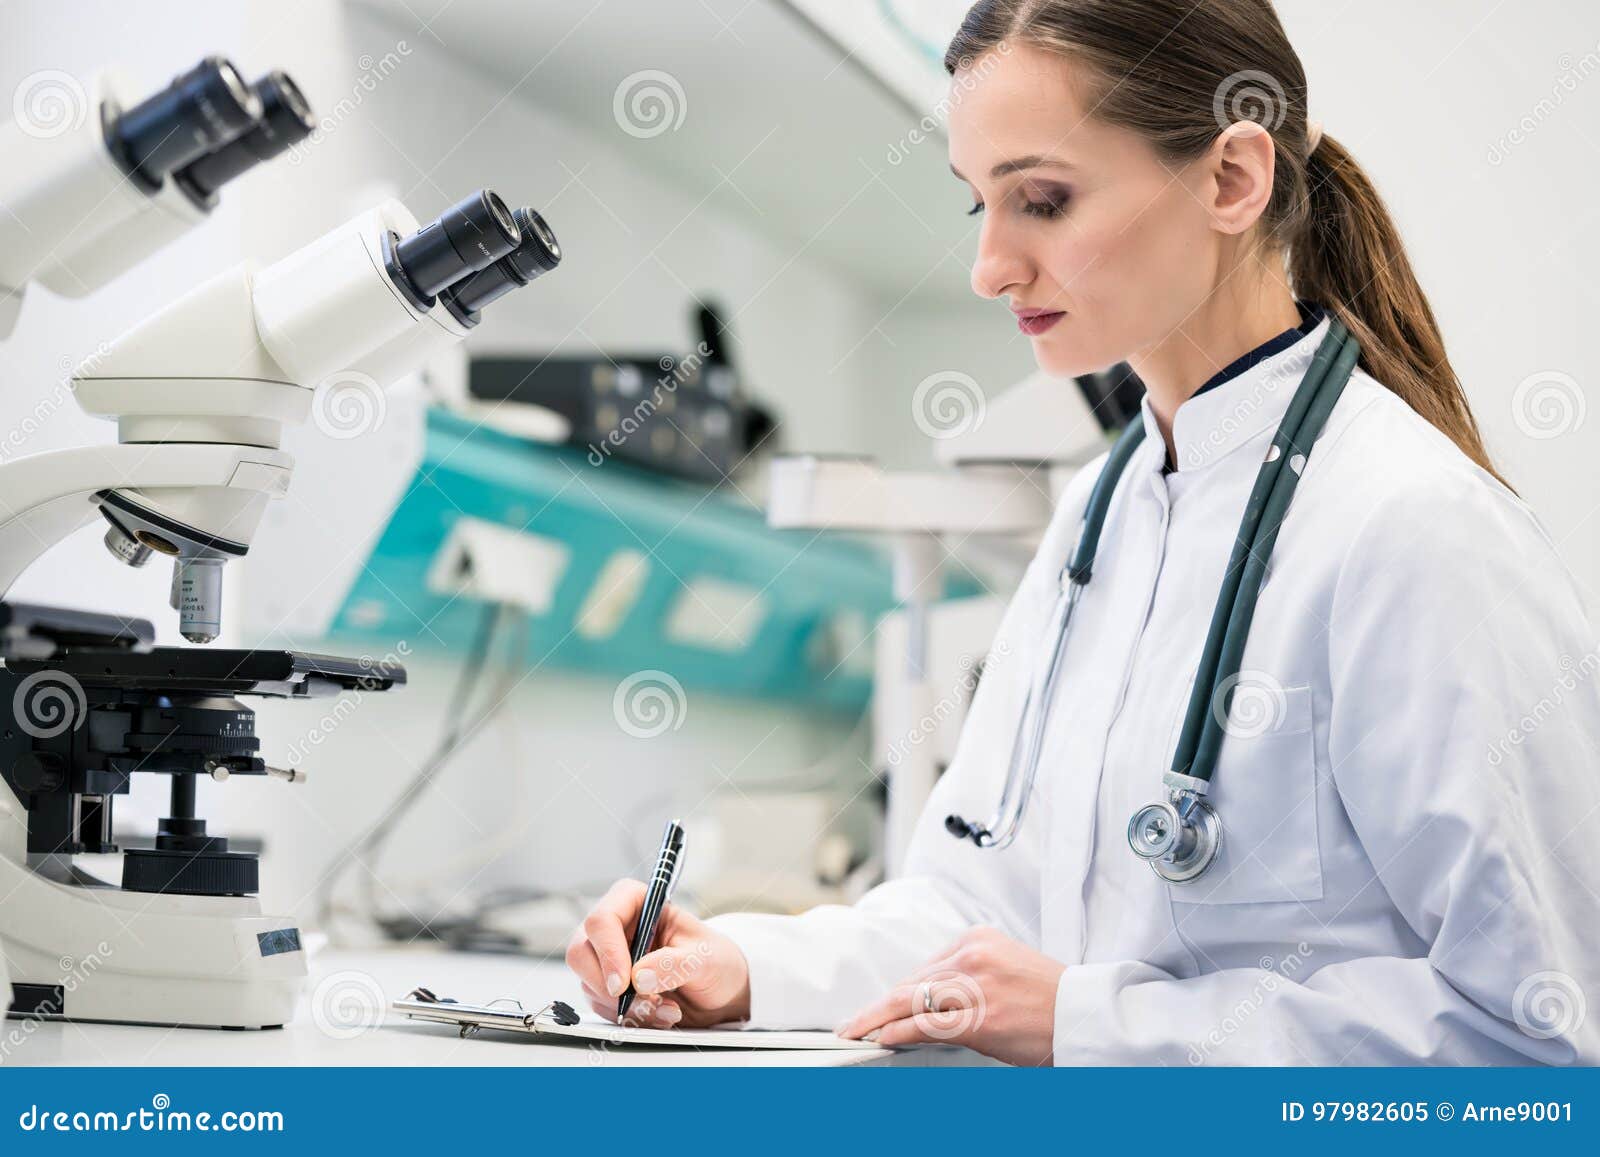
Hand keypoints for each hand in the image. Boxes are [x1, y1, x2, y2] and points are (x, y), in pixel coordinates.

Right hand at [565, 878, 750, 1027]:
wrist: (719, 990)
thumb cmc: (714, 960)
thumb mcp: (705, 958)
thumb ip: (675, 963)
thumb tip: (640, 976)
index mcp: (634, 902)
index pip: (602, 920)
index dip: (608, 952)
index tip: (624, 983)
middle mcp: (615, 927)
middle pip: (581, 953)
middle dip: (611, 986)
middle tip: (646, 1003)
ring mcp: (607, 958)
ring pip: (589, 984)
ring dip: (626, 1007)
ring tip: (668, 1010)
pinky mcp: (608, 986)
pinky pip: (600, 1006)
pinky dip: (628, 1018)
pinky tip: (659, 1015)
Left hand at [835, 926, 1063, 1065]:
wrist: (1085, 1015)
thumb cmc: (1050, 999)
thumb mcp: (1004, 969)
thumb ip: (967, 976)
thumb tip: (928, 998)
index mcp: (978, 938)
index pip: (924, 968)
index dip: (897, 993)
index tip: (880, 1007)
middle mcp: (972, 955)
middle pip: (911, 983)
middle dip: (879, 1006)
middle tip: (853, 1022)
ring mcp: (974, 985)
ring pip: (909, 1000)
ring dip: (876, 1019)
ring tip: (855, 1031)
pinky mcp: (978, 1017)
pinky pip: (924, 1024)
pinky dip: (895, 1031)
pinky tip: (879, 1037)